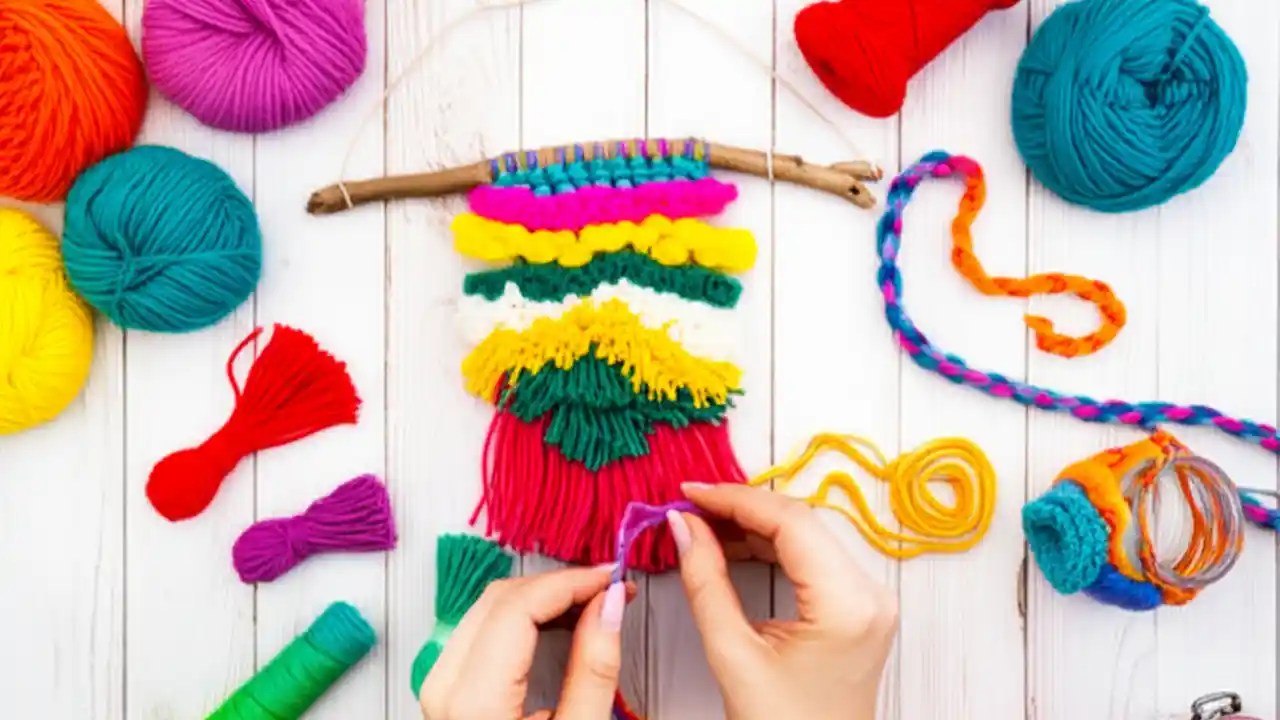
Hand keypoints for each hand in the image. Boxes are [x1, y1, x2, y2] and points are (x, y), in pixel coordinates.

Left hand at [419, 566, 633, 719]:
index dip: (572, 582)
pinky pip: (482, 631)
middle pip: (501, 598)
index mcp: (474, 701)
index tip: (613, 579)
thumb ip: (594, 668)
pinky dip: (523, 617)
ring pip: (489, 609)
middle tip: (609, 589)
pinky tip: (560, 623)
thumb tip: (611, 606)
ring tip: (592, 604)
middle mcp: (444, 687)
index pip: (521, 605)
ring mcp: (439, 687)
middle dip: (560, 584)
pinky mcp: (446, 690)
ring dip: (542, 597)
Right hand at [669, 483, 897, 719]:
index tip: (689, 493)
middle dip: (741, 508)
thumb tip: (682, 526)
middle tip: (689, 509)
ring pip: (806, 536)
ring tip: (702, 526)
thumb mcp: (733, 654)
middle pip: (801, 523)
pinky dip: (772, 548)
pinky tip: (733, 546)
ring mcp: (869, 600)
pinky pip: (813, 558)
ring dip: (754, 526)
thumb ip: (705, 582)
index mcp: (847, 604)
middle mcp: (869, 593)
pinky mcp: (858, 607)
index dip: (734, 498)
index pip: (789, 522)